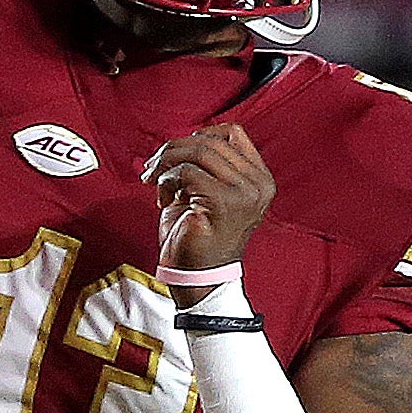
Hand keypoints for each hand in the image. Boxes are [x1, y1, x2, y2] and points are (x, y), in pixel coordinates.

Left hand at [146, 123, 273, 284]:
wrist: (196, 279)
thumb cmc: (197, 238)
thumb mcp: (206, 191)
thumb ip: (205, 164)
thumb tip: (182, 140)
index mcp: (259, 179)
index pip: (233, 133)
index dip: (200, 134)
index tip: (177, 152)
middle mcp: (258, 184)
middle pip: (211, 140)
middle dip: (173, 148)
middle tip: (152, 166)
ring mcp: (244, 193)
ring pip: (198, 151)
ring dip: (167, 161)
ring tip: (153, 179)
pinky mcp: (223, 203)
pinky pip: (187, 172)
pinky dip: (166, 180)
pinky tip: (162, 199)